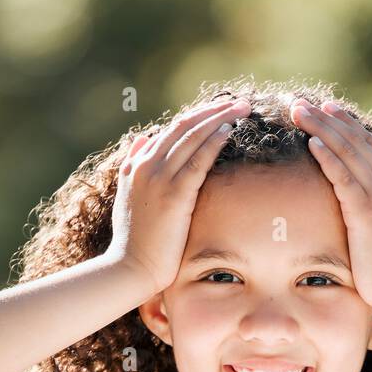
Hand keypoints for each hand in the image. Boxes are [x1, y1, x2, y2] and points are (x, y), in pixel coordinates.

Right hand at [106, 96, 250, 295]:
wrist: (130, 269)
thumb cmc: (134, 243)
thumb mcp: (129, 199)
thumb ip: (134, 168)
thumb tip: (142, 139)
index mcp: (136, 165)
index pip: (171, 130)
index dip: (198, 117)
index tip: (220, 111)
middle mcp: (146, 165)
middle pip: (184, 126)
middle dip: (213, 110)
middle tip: (239, 101)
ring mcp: (158, 178)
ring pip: (192, 136)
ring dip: (220, 118)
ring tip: (242, 108)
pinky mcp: (173, 195)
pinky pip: (197, 160)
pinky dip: (213, 141)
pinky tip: (229, 130)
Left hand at [289, 99, 371, 311]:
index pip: (370, 144)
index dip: (348, 124)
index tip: (328, 109)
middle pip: (356, 140)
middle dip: (327, 119)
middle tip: (303, 103)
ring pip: (348, 151)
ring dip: (322, 129)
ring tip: (299, 112)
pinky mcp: (365, 211)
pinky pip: (343, 177)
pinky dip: (328, 157)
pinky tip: (312, 143)